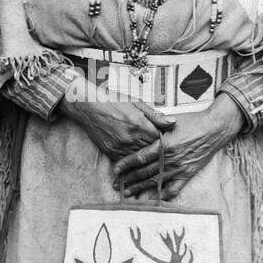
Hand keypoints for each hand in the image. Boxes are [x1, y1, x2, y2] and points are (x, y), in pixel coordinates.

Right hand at [58, 72, 175, 161]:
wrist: (90, 106)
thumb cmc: (114, 101)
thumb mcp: (137, 103)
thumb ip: (155, 116)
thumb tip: (173, 123)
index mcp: (139, 124)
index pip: (159, 140)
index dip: (164, 141)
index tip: (167, 140)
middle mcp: (130, 138)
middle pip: (150, 151)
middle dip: (156, 151)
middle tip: (162, 152)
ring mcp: (120, 146)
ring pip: (139, 159)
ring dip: (145, 158)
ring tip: (151, 157)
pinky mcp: (111, 152)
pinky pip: (126, 162)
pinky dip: (132, 161)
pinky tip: (136, 160)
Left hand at [112, 94, 245, 199]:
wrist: (213, 128)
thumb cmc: (192, 121)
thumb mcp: (171, 121)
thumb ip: (155, 126)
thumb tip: (139, 124)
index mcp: (164, 144)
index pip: (140, 157)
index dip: (126, 164)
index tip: (115, 170)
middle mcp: (170, 158)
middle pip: (144, 172)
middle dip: (128, 179)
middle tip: (116, 185)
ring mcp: (179, 168)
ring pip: (155, 182)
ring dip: (140, 188)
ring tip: (128, 193)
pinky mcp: (187, 174)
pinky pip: (174, 189)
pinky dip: (163, 195)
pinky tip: (154, 199)